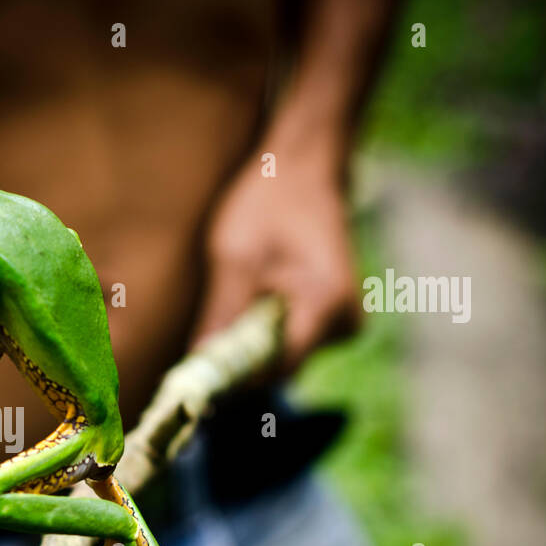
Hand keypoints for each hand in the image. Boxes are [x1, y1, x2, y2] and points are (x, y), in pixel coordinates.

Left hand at [196, 154, 361, 371]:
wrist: (304, 170)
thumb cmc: (268, 201)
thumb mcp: (235, 254)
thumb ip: (223, 310)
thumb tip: (200, 360)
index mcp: (327, 302)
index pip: (281, 367)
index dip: (239, 376)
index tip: (202, 374)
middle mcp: (345, 321)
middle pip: (283, 366)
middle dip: (244, 356)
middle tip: (214, 326)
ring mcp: (344, 323)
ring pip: (285, 357)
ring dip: (254, 339)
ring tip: (244, 293)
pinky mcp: (334, 321)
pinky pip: (292, 342)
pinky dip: (267, 330)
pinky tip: (260, 295)